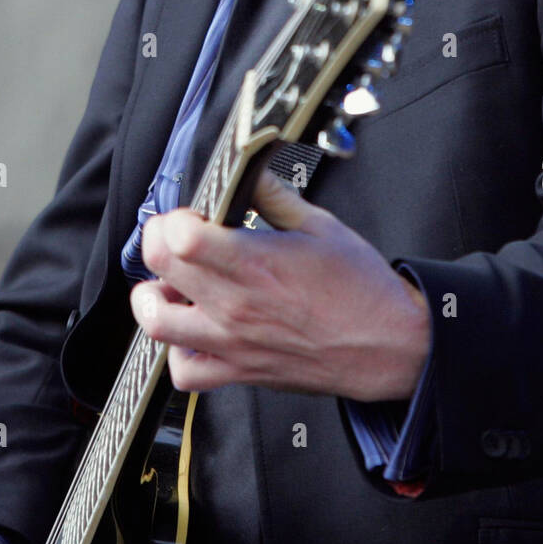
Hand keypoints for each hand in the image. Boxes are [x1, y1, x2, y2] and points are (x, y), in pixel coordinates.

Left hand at [130, 167, 431, 401]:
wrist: (387, 345)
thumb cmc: (361, 290)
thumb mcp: (321, 225)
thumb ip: (275, 195)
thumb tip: (249, 171)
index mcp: (254, 263)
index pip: (179, 238)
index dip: (175, 217)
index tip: (192, 213)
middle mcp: (235, 304)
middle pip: (159, 269)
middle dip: (159, 242)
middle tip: (179, 236)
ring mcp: (232, 342)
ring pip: (157, 324)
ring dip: (154, 298)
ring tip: (172, 284)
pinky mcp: (240, 371)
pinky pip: (185, 371)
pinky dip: (177, 352)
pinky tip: (193, 331)